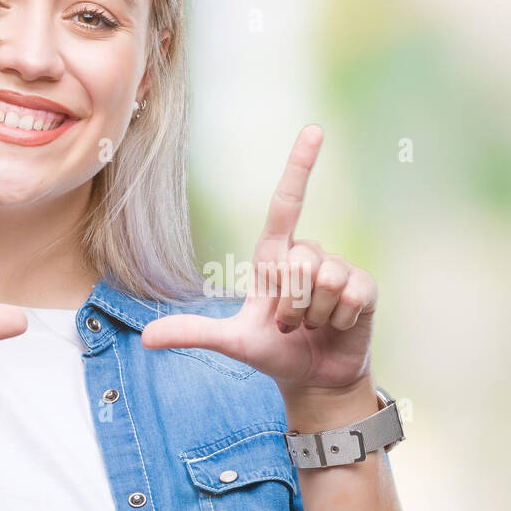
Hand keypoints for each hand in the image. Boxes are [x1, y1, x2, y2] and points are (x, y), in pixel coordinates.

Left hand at [141, 125, 376, 398]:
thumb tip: (146, 338)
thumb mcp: (232, 342)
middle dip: (291, 304)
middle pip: (301, 261)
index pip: (287, 203)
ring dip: (315, 315)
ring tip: (313, 326)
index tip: (314, 130)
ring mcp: (339, 270)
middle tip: (290, 324)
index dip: (300, 166)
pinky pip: (352, 294)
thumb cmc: (274, 352)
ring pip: (326, 280)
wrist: (313, 380)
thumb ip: (193, 334)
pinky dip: (340, 320)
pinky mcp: (364, 290)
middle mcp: (308, 255)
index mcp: (275, 256)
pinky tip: (338, 328)